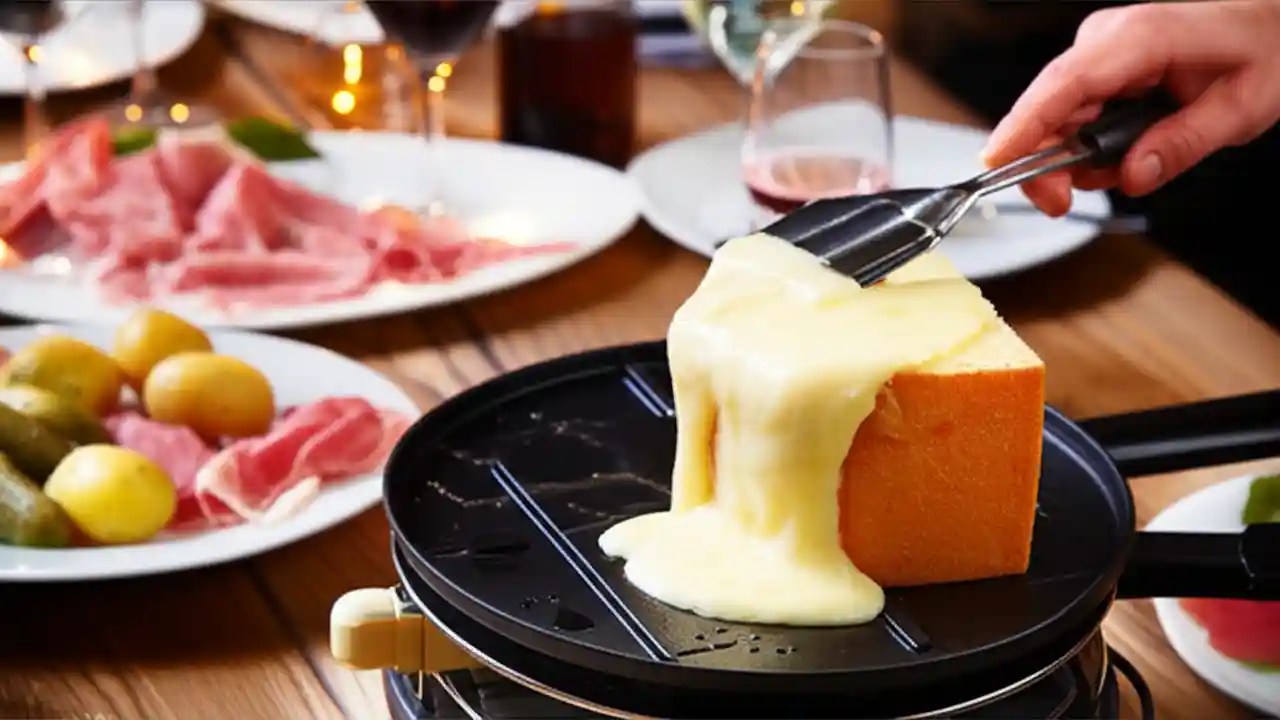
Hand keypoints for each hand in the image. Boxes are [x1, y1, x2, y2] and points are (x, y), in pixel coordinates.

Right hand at [980, 0, 1279, 215]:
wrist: (1270, 25)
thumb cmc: (1262, 51)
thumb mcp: (1242, 108)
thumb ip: (1183, 143)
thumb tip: (1134, 176)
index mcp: (1142, 38)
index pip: (1065, 85)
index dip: (1024, 125)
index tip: (996, 162)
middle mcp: (1108, 40)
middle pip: (1046, 108)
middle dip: (1046, 162)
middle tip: (1061, 202)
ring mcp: (1098, 52)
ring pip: (1053, 117)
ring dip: (1076, 157)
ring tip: (1132, 165)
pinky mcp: (1097, 68)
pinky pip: (1071, 115)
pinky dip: (1088, 146)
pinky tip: (1127, 150)